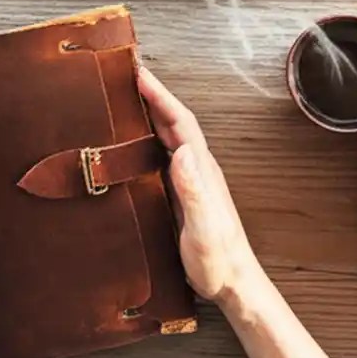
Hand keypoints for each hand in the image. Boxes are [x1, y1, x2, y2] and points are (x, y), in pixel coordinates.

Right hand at [138, 68, 263, 302]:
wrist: (233, 284)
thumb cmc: (219, 261)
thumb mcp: (204, 228)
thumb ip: (195, 191)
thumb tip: (183, 152)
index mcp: (201, 170)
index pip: (180, 122)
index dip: (160, 96)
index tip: (139, 74)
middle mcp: (197, 169)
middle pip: (173, 121)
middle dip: (152, 94)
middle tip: (124, 74)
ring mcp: (190, 181)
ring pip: (167, 136)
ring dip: (149, 113)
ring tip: (123, 98)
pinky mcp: (181, 194)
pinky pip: (161, 156)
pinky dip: (146, 139)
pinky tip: (130, 143)